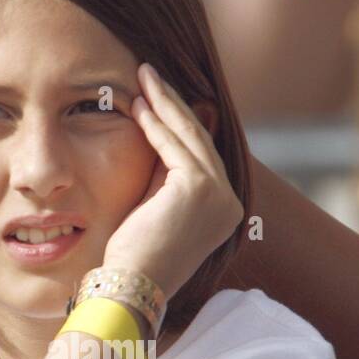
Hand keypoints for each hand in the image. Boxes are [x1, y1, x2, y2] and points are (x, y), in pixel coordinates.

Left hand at [102, 63, 242, 300]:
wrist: (130, 285)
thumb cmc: (133, 253)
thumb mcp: (155, 204)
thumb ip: (163, 173)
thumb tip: (157, 132)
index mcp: (222, 208)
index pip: (199, 153)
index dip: (177, 120)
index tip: (156, 95)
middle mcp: (228, 201)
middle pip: (198, 139)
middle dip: (172, 102)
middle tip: (149, 73)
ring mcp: (218, 195)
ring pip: (189, 136)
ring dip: (164, 102)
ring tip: (143, 76)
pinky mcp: (199, 189)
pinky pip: (174, 146)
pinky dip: (155, 122)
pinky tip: (139, 103)